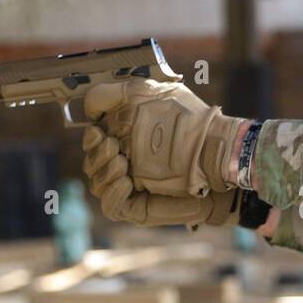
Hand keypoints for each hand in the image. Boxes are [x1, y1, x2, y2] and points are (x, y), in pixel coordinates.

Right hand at [82, 79, 246, 197]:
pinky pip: (111, 207)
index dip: (90, 138)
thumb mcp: (151, 95)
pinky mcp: (137, 209)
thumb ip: (117, 93)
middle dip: (97, 155)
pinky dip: (113, 194)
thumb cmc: (187, 124)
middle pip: (91, 165)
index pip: (93, 143)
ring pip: (97, 185)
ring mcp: (128, 189)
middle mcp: (121, 165)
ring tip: (123, 163)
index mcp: (122, 141)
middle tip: (114, 146)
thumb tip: (88, 106)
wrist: (213, 156)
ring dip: (105, 172)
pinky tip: (125, 181)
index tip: (98, 130)